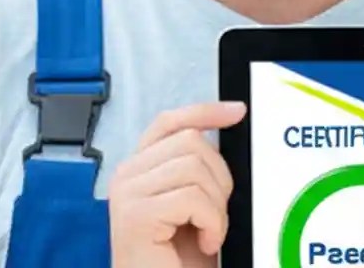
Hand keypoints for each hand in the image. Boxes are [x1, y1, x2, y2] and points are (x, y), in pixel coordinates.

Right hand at [109, 101, 246, 267]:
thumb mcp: (193, 207)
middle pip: (190, 141)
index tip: (237, 111)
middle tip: (215, 216)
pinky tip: (207, 243)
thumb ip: (198, 171)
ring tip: (210, 232)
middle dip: (219, 177)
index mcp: (139, 169)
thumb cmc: (180, 260)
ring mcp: (127, 194)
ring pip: (193, 166)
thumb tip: (228, 129)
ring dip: (216, 205)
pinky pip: (192, 197)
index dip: (204, 112)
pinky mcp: (135, 215)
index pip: (169, 123)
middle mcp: (126, 176)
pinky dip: (212, 223)